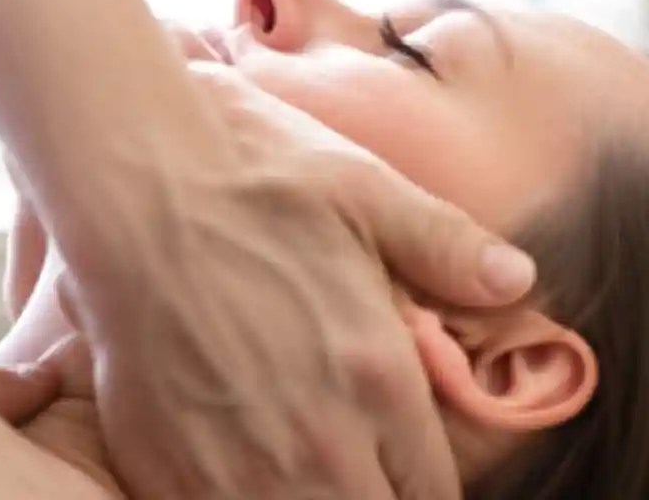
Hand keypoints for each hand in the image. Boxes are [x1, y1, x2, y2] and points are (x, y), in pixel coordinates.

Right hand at [56, 63, 535, 499]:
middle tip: (357, 470)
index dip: (422, 490)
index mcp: (379, 382)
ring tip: (300, 471)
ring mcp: (236, 468)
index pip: (430, 495)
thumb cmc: (250, 181)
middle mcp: (316, 443)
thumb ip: (448, 247)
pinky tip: (234, 474)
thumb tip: (518, 280)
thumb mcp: (368, 192)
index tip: (405, 474)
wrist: (131, 188)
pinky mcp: (166, 471)